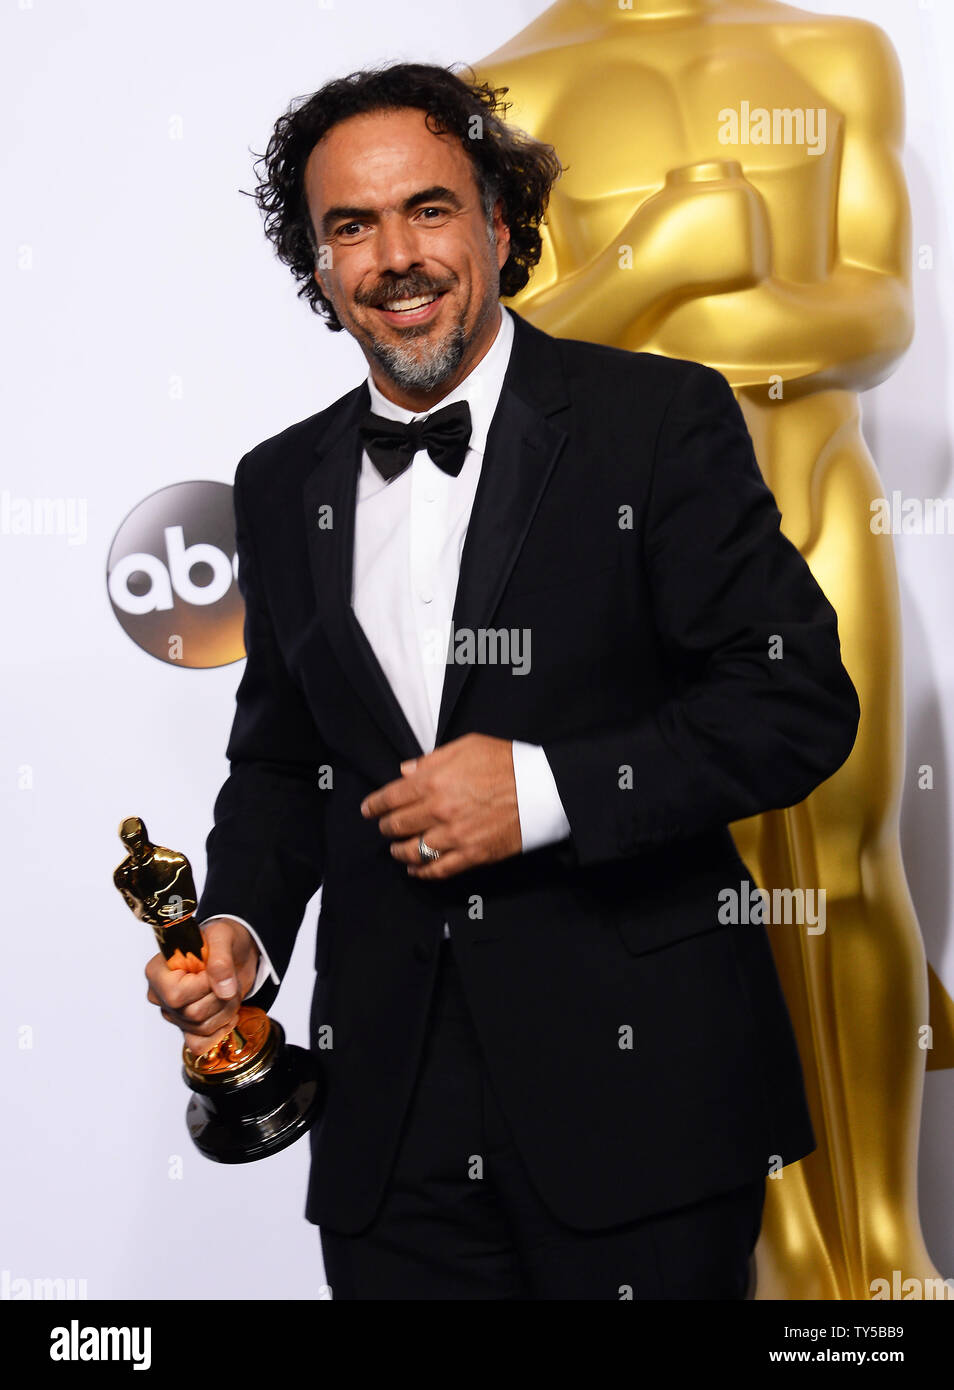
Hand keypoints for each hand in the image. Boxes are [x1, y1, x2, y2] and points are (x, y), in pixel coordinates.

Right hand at [145, 917, 259, 1056]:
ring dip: (227, 1010)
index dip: (204, 986)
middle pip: (193, 1014)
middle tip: (229, 979)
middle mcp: (160, 995)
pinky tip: (229, 1016)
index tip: (216, 969)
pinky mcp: (187, 1026)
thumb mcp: (222, 937)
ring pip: (201, 1028)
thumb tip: (223, 990)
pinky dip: (219, 1033)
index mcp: (157, 971)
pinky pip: (198, 1044)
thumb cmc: (220, 940)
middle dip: (222, 998)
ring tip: (230, 990)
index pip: (176, 995)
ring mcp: (173, 1014)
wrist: (234, 951)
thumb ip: (221, 960)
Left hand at [360, 733, 521, 879]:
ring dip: (399, 851)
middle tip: (383, 826)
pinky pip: (439, 869)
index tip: (368, 809)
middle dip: (385, 827)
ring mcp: (454, 836)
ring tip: (397, 849)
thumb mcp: (466, 746)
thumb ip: (431, 759)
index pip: (391, 797)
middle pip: (397, 825)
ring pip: (412, 851)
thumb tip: (405, 771)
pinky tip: (416, 870)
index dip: (374, 804)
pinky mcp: (472, 855)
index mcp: (434, 781)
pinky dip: (423, 872)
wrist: (541, 788)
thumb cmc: (505, 763)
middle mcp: (439, 811)